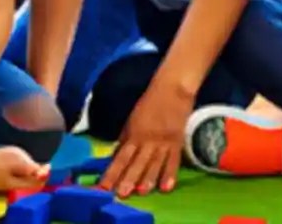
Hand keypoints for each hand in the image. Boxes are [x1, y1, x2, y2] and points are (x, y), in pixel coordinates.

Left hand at [100, 79, 192, 196]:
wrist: (173, 88)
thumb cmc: (150, 102)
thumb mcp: (132, 118)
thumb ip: (126, 138)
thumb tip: (117, 156)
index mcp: (134, 133)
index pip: (120, 157)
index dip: (112, 172)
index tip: (104, 186)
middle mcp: (147, 140)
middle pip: (136, 162)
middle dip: (128, 178)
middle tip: (121, 194)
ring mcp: (163, 142)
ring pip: (154, 163)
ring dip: (147, 179)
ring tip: (141, 192)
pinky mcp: (177, 142)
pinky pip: (173, 161)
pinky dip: (170, 174)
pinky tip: (166, 187)